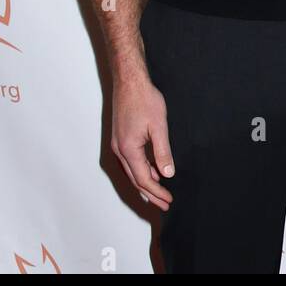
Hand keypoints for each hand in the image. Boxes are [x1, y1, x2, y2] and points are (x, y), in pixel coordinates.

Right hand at [111, 70, 174, 210]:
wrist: (129, 81)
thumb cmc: (144, 99)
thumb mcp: (159, 126)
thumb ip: (162, 151)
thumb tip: (167, 174)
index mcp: (128, 149)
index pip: (143, 179)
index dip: (156, 192)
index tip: (168, 200)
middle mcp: (119, 150)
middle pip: (135, 179)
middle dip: (150, 193)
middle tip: (164, 204)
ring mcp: (117, 144)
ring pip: (131, 171)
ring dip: (145, 182)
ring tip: (159, 192)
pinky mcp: (120, 138)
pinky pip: (130, 161)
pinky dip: (141, 170)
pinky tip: (152, 171)